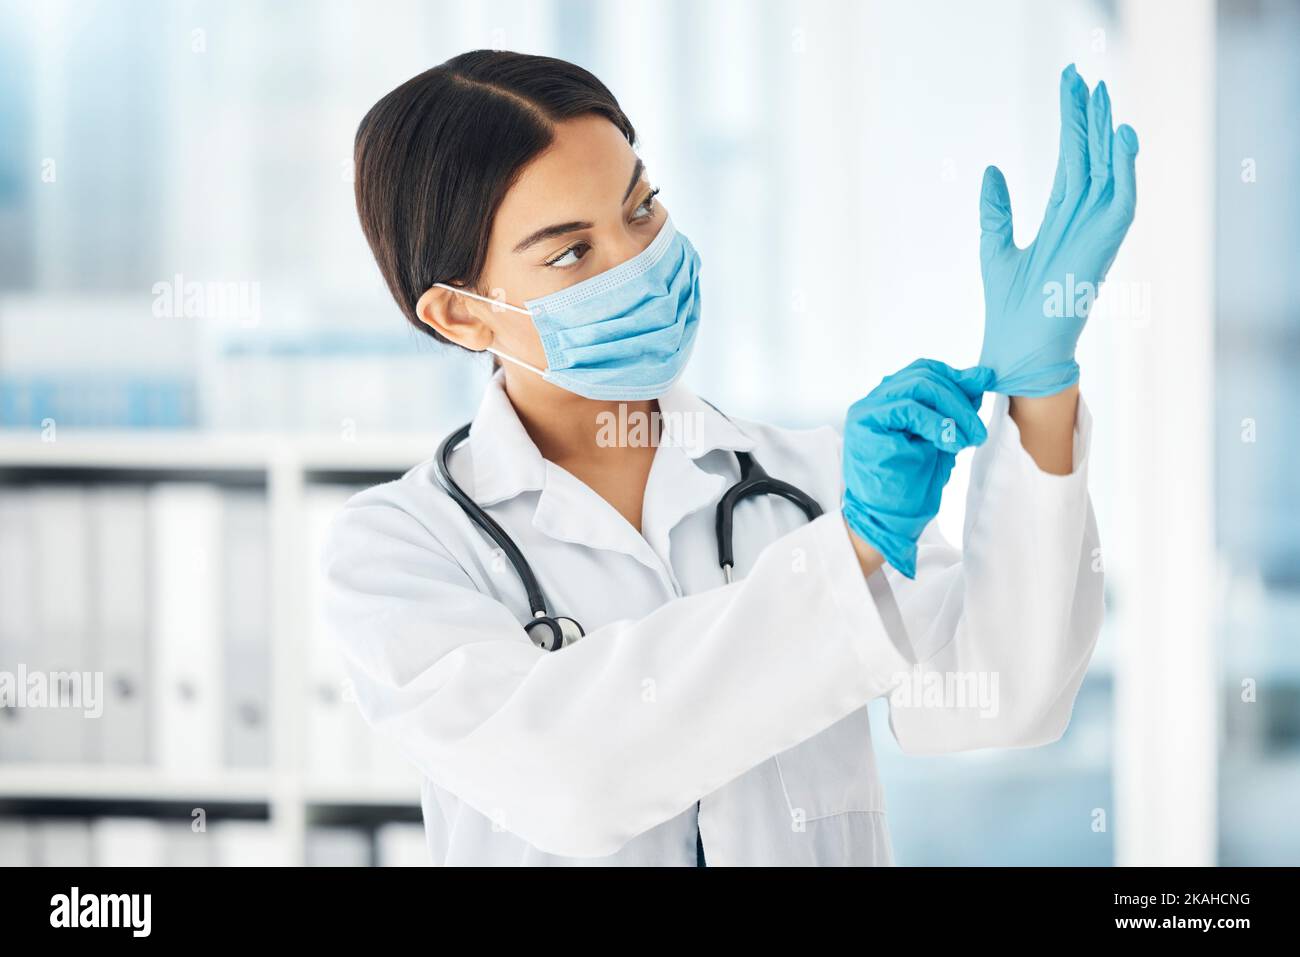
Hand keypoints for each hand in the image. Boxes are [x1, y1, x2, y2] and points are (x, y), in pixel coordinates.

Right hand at [842, 359, 994, 578]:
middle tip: (978, 432)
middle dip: (960, 398)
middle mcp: (875, 400)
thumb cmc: (911, 484)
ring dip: (953, 411)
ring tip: (968, 439)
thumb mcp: (943, 439)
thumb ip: (956, 408)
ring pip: (919, 386)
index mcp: (890, 401)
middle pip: (924, 375)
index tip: (981, 398)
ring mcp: (867, 410)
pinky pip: (909, 408)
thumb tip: (982, 375)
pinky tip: (951, 444)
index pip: (925, 372)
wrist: (887, 520)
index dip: (956, 379)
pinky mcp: (865, 423)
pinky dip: (937, 424)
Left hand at [978, 63, 1138, 396]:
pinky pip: (1122, 200)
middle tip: (1083, 76)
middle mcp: (1083, 220)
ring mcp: (1097, 231)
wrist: (1015, 347)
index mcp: (1061, 218)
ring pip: (1108, 170)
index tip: (1071, 83)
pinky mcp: (1104, 247)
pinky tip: (1120, 136)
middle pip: (1092, 156)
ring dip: (1106, 132)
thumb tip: (992, 169)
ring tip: (1102, 94)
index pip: (1072, 158)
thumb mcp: (994, 245)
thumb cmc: (1007, 306)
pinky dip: (1124, 169)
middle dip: (1088, 116)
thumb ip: (996, 208)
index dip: (1072, 121)